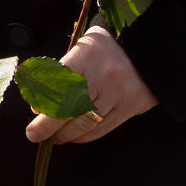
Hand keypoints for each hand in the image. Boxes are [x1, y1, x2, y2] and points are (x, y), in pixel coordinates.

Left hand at [25, 26, 157, 144]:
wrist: (152, 49)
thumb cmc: (107, 50)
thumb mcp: (82, 48)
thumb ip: (59, 72)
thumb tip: (38, 107)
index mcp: (87, 55)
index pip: (57, 83)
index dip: (42, 104)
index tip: (33, 116)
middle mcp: (103, 75)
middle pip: (69, 108)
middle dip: (47, 127)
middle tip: (35, 135)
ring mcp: (119, 92)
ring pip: (85, 123)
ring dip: (65, 135)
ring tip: (53, 137)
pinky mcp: (131, 106)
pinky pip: (102, 128)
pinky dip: (84, 136)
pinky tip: (73, 136)